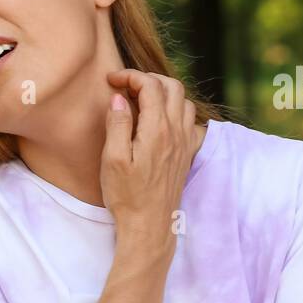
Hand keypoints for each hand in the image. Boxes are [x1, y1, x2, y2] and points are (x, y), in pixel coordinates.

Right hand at [102, 69, 198, 246]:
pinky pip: (191, 121)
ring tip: (142, 99)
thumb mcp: (112, 159)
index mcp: (157, 130)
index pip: (150, 85)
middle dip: (148, 78)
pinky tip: (161, 120)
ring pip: (184, 101)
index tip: (111, 80)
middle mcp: (176, 132)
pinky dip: (177, 110)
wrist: (149, 226)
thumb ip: (117, 124)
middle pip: (172, 86)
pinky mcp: (187, 154)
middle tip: (126, 85)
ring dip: (164, 92)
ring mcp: (186, 143)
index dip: (130, 76)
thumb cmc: (126, 196)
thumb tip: (118, 97)